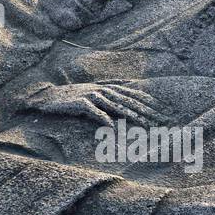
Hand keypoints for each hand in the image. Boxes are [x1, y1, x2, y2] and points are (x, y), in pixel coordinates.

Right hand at [22, 82, 165, 127]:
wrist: (49, 96)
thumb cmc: (74, 96)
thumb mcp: (94, 91)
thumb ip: (111, 92)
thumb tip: (129, 93)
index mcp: (108, 87)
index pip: (134, 94)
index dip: (150, 102)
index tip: (165, 110)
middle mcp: (103, 89)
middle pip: (130, 100)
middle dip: (148, 110)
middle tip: (163, 120)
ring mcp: (92, 95)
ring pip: (117, 106)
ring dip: (132, 116)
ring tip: (146, 125)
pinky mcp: (80, 103)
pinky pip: (95, 112)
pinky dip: (104, 119)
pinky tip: (113, 127)